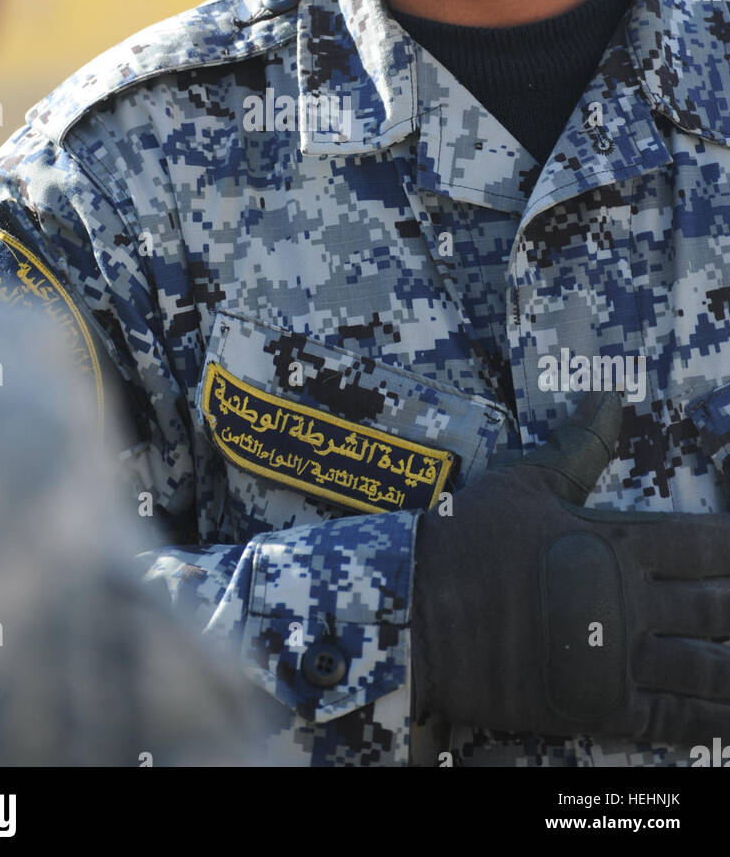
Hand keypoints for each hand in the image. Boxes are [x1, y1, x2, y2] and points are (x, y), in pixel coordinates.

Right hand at [413, 388, 729, 744]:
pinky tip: (728, 718)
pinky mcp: (603, 709)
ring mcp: (620, 660)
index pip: (707, 544)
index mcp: (618, 542)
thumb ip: (580, 446)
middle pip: (721, 607)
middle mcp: (631, 602)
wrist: (419, 610)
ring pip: (711, 669)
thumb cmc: (469, 538)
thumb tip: (611, 397)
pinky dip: (712, 719)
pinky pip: (677, 720)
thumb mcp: (525, 480)